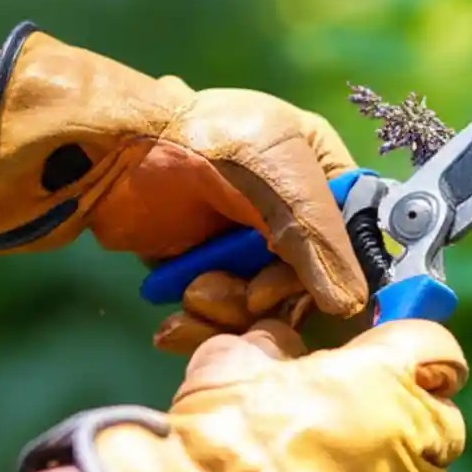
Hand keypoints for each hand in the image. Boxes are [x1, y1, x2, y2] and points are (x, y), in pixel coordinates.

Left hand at [0, 23, 367, 348]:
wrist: (116, 151)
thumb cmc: (216, 147)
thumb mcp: (287, 187)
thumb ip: (324, 247)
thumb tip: (352, 307)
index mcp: (321, 174)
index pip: (355, 236)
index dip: (347, 273)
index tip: (335, 304)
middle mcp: (287, 212)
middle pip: (307, 283)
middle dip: (276, 296)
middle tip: (253, 295)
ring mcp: (243, 241)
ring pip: (260, 305)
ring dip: (231, 310)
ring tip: (199, 293)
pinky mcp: (202, 267)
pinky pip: (217, 313)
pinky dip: (200, 323)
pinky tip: (177, 324)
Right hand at [18, 319, 467, 471]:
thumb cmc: (220, 434)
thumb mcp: (237, 361)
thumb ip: (274, 346)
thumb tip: (280, 342)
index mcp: (384, 378)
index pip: (438, 346)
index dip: (419, 346)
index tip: (397, 353)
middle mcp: (410, 439)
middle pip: (445, 421)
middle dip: (415, 417)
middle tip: (368, 419)